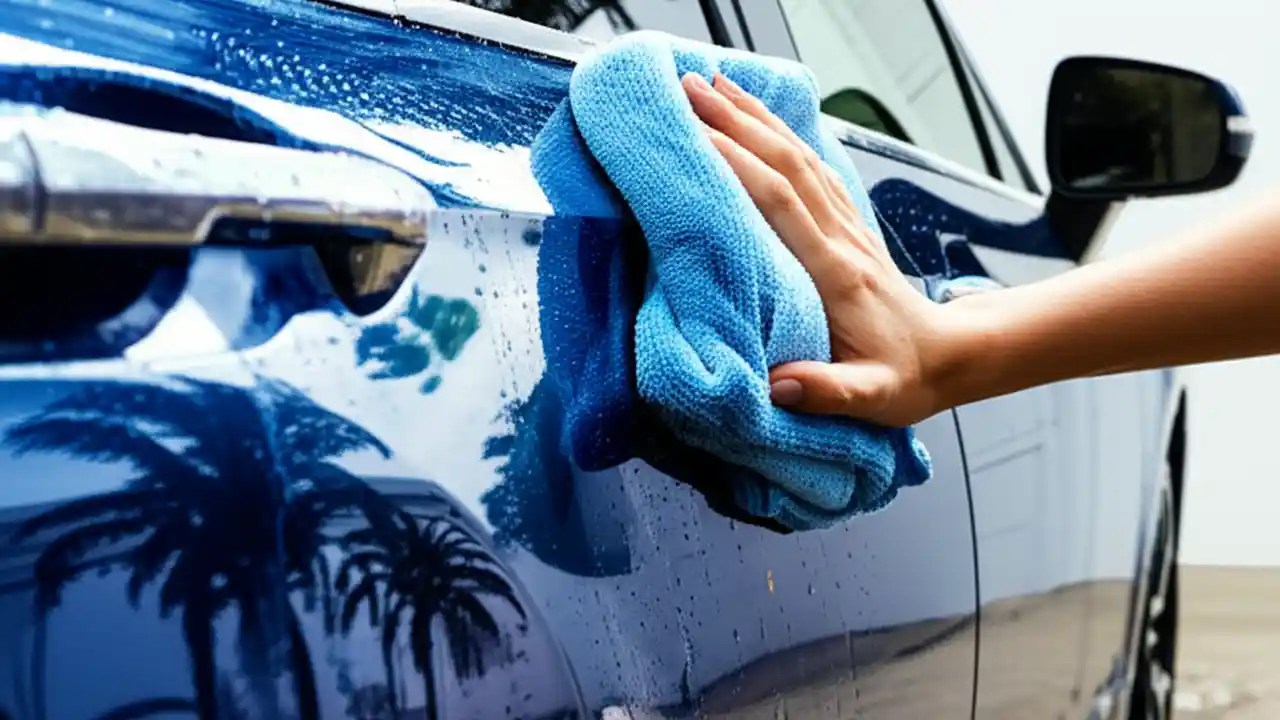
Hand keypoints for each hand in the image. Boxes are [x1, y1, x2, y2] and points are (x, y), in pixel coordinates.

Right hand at [682, 72, 964, 426]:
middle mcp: (842, 239)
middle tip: (689, 90)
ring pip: (800, 157)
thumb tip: (778, 386)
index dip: (741, 166)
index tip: (698, 136)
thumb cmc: (903, 379)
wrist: (948, 357)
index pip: (782, 205)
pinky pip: (813, 169)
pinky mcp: (849, 226)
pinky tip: (761, 120)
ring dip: (757, 118)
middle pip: (786, 164)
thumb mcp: (871, 397)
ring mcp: (848, 227)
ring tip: (714, 87)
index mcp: (836, 274)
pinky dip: (782, 137)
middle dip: (737, 122)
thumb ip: (827, 391)